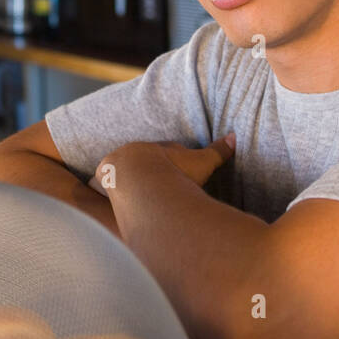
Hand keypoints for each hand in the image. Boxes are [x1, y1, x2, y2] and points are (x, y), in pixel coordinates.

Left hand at [91, 134, 235, 194]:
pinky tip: (105, 202)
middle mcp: (136, 154)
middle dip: (143, 169)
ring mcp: (119, 167)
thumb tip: (234, 136)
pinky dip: (106, 192)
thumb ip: (218, 151)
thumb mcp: (201, 162)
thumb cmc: (174, 172)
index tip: (170, 169)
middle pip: (139, 161)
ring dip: (120, 180)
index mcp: (157, 149)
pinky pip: (103, 185)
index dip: (168, 161)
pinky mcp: (105, 180)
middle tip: (149, 182)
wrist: (142, 178)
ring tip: (125, 193)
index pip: (163, 152)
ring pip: (118, 172)